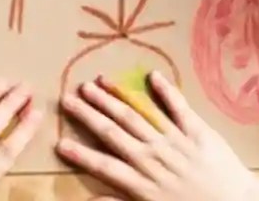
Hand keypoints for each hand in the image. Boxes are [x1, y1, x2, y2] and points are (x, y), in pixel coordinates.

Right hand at [56, 71, 258, 200]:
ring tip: (96, 82)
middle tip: (67, 98)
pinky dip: (166, 91)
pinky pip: (179, 108)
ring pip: (139, 116)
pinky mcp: (198, 132)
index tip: (59, 141)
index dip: (82, 154)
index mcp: (144, 183)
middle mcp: (154, 159)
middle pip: (115, 132)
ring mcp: (176, 142)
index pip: (105, 166)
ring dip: (116, 98)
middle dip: (89, 115)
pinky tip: (152, 75)